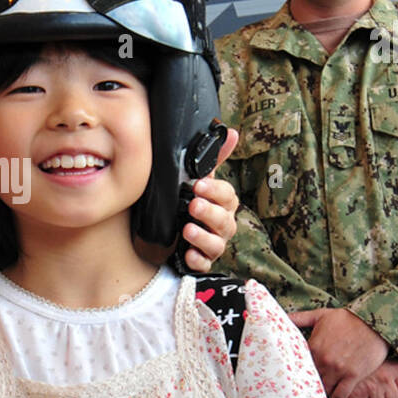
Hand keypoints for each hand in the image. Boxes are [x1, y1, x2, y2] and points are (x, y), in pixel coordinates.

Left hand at [182, 127, 239, 271]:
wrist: (164, 234)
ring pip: (217, 244)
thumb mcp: (198, 180)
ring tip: (187, 229)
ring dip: (203, 237)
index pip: (227, 196)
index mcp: (222, 204)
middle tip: (192, 205)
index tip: (198, 184)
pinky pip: (204, 265)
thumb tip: (232, 132)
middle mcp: (221, 225)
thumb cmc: (188, 203)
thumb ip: (213, 159)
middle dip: (210, 213)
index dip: (215, 191)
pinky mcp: (200, 262)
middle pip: (225, 221)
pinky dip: (197, 260)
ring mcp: (213, 245)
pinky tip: (188, 254)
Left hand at [288, 307, 388, 397]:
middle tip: (311, 388)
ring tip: (325, 392)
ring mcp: (338, 369)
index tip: (300, 376)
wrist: (373, 322)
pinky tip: (337, 395)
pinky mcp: (353, 376)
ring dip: (325, 391)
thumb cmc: (346, 318)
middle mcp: (324, 360)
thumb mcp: (320, 315)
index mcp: (313, 347)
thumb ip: (300, 318)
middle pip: (312, 380)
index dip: (299, 373)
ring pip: (325, 389)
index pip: (299, 367)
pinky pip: (341, 395)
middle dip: (311, 383)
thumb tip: (283, 317)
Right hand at [342, 360, 397, 397]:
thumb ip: (397, 379)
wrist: (340, 352)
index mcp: (393, 369)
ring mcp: (371, 388)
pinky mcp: (356, 394)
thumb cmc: (360, 356)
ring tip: (362, 395)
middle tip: (370, 391)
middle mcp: (385, 379)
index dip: (391, 395)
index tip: (383, 392)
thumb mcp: (383, 362)